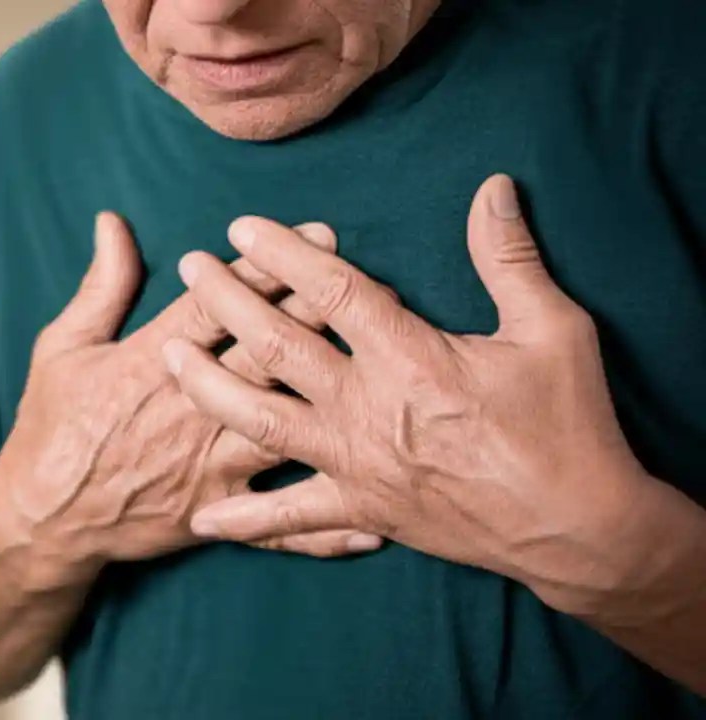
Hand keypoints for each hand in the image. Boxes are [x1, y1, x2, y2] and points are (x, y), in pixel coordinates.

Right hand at [0, 212, 381, 588]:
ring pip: (286, 422)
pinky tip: (376, 523)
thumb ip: (101, 285)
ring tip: (382, 373)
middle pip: (267, 354)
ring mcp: (209, 465)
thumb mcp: (62, 348)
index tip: (317, 232)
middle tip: (373, 281)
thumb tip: (114, 222)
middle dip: (320, 313)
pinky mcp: (217, 512)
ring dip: (335, 396)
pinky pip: (279, 523)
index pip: (222, 303)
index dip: (273, 266)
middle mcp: (192, 409)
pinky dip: (327, 527)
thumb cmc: (52, 427)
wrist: (42, 516)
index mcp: (153, 362)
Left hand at [163, 175, 662, 613]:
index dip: (283, 254)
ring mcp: (355, 463)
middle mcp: (367, 408)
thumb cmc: (566, 425)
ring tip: (167, 355)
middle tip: (191, 266)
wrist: (577, 529)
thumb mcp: (553, 331)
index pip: (332, 291)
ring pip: (260, 420)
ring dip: (208, 386)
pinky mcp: (359, 508)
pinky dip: (245, 521)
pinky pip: (289, 518)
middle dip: (227, 301)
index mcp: (410, 358)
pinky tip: (201, 519)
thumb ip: (509, 259)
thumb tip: (492, 188)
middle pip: (276, 346)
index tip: (242, 226)